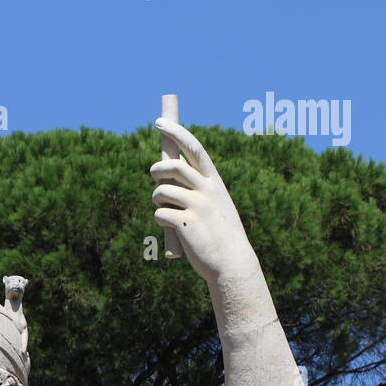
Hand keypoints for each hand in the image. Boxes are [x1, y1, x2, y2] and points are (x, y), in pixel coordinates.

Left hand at [151, 119, 255, 285]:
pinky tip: (169, 227)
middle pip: (173, 166)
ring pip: (162, 191)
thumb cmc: (219, 234)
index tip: (160, 122)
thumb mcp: (213, 206)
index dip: (176, 133)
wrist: (231, 262)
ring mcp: (197, 207)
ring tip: (163, 208)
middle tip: (154, 174)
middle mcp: (207, 190)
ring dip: (157, 199)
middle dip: (158, 168)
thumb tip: (166, 179)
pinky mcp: (186, 225)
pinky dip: (159, 218)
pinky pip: (160, 213)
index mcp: (214, 182)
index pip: (194, 149)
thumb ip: (195, 190)